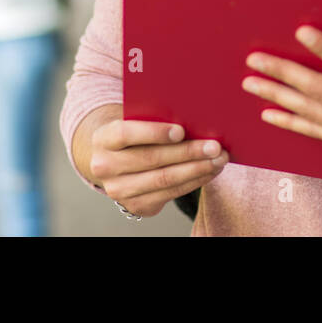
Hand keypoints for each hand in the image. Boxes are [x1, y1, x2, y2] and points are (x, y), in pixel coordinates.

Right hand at [84, 108, 229, 217]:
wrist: (115, 161)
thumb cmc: (134, 133)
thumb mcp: (133, 121)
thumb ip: (153, 117)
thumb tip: (194, 117)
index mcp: (103, 138)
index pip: (126, 134)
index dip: (153, 132)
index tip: (181, 130)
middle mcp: (105, 167)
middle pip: (151, 159)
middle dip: (187, 152)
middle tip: (214, 146)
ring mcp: (119, 190)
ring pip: (164, 179)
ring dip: (197, 169)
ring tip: (218, 159)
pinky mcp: (136, 205)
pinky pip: (171, 194)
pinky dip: (194, 181)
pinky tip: (209, 171)